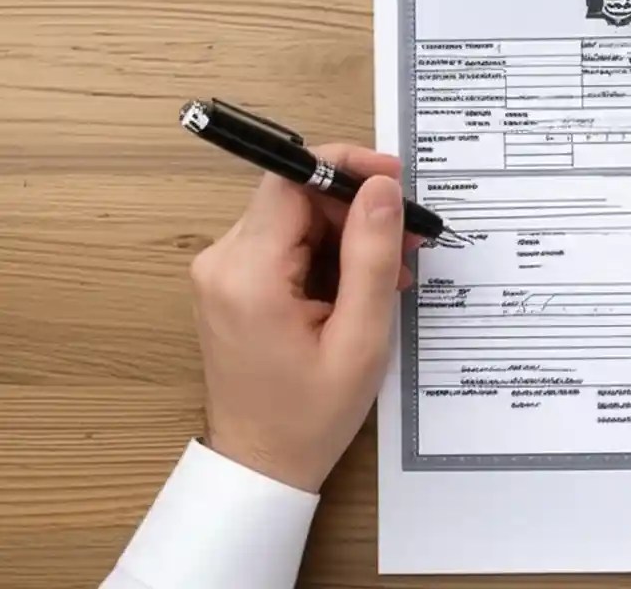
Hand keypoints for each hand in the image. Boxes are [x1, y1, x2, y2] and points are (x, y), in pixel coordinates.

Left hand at [189, 145, 416, 492]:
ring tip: (391, 273)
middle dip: (356, 210)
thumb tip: (382, 188)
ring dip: (346, 234)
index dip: (345, 167)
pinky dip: (326, 253)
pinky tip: (359, 285)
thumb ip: (370, 257)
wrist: (262, 463)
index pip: (290, 179)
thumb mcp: (360, 338)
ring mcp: (221, 272)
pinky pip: (284, 244)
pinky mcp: (230, 283)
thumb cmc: (310, 414)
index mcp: (249, 274)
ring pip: (294, 219)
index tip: (394, 178)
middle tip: (409, 240)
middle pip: (294, 197)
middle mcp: (222, 262)